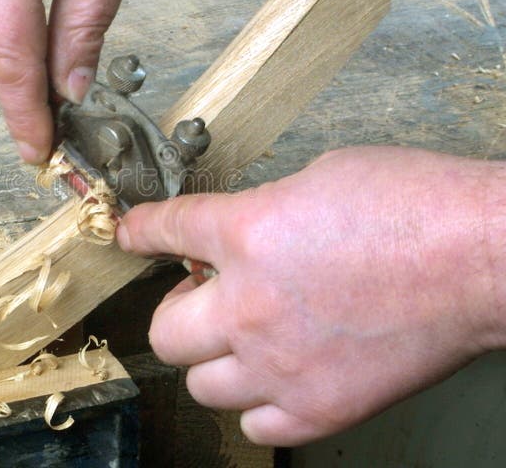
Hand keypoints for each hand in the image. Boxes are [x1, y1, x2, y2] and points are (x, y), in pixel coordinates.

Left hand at [117, 147, 505, 444]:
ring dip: (210, 360)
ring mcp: (281, 365)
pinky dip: (255, 403)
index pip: (164, 231)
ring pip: (199, 385)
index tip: (132, 237)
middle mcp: (250, 306)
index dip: (140, 233)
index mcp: (246, 233)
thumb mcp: (318, 178)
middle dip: (174, 310)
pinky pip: (255, 425)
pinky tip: (274, 379)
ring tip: (239, 341)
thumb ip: (262, 212)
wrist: (483, 257)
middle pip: (164, 329)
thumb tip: (240, 234)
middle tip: (201, 298)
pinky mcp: (320, 407)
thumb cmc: (416, 206)